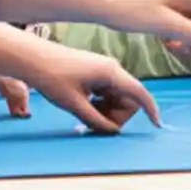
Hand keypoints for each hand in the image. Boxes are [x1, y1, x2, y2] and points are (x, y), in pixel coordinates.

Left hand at [22, 39, 160, 133]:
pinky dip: (100, 103)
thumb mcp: (74, 104)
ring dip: (107, 111)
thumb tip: (113, 131)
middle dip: (117, 115)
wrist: (33, 58)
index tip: (156, 125)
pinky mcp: (95, 72)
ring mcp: (104, 70)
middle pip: (128, 98)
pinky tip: (84, 107)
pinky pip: (107, 92)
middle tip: (95, 125)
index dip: (150, 109)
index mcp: (110, 73)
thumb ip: (96, 120)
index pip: (139, 93)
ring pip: (117, 97)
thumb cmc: (52, 78)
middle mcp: (111, 69)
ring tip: (85, 117)